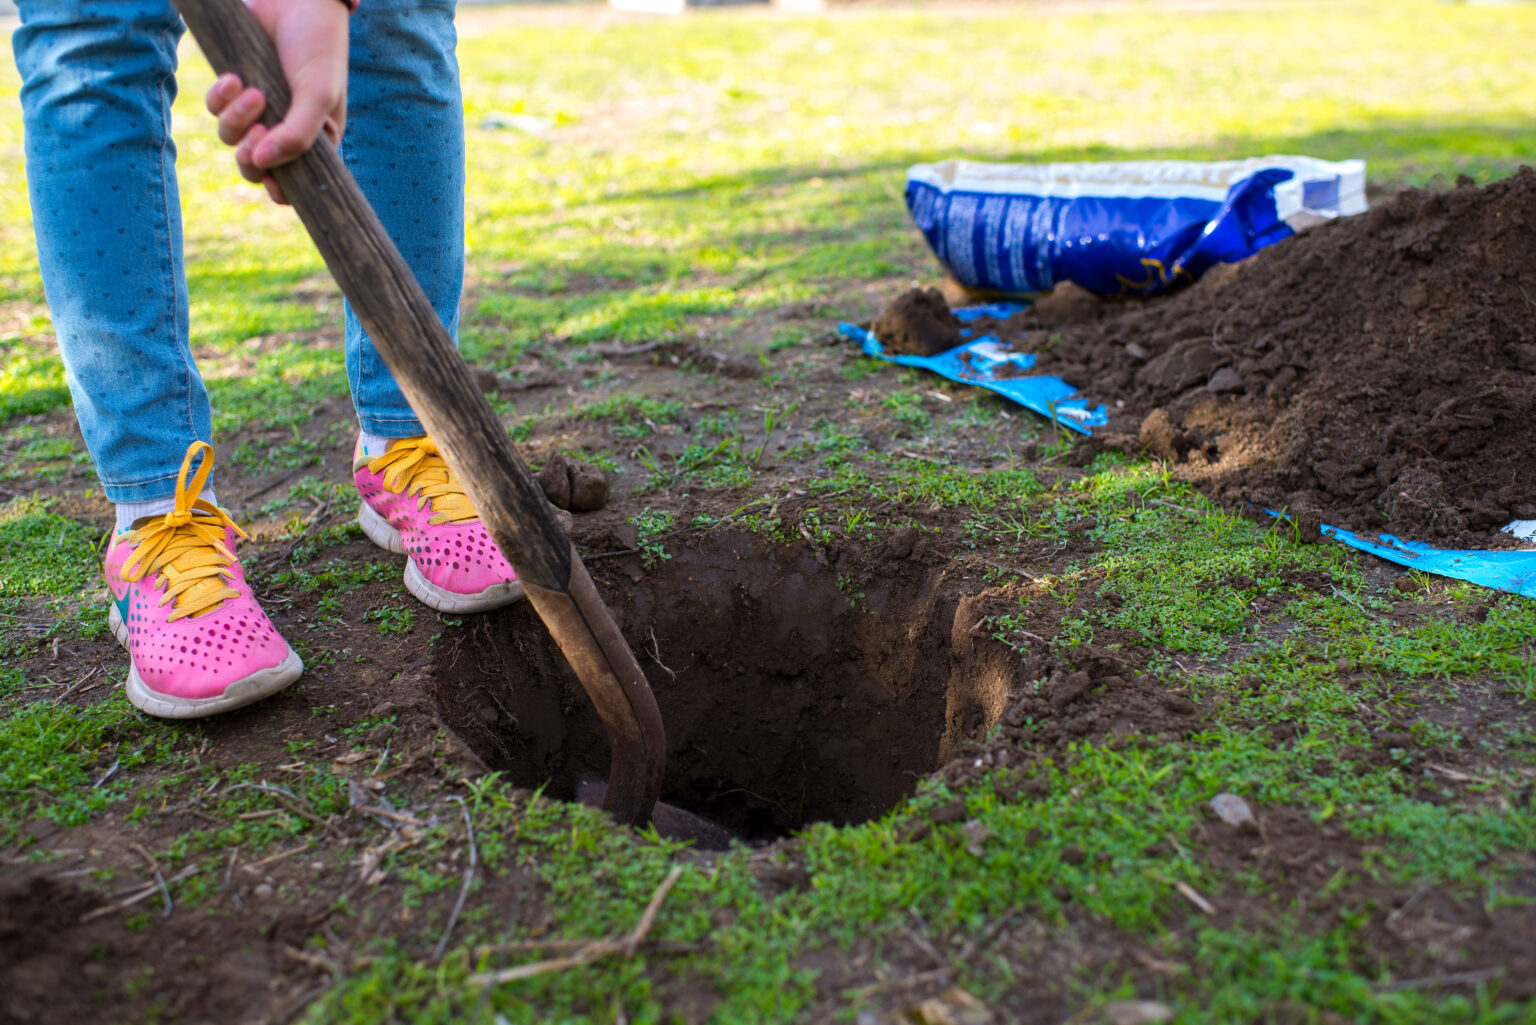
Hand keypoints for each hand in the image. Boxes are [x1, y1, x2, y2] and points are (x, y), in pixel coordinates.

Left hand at [204, 0, 348, 204]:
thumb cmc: (318, 46)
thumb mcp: (318, 94)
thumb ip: (296, 135)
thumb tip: (261, 165)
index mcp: (315, 140)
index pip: (295, 183)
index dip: (281, 189)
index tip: (274, 181)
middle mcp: (284, 129)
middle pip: (255, 167)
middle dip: (250, 156)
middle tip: (259, 134)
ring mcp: (258, 110)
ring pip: (232, 139)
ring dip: (237, 121)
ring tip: (252, 92)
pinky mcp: (235, 88)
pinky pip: (215, 109)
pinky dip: (221, 99)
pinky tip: (234, 78)